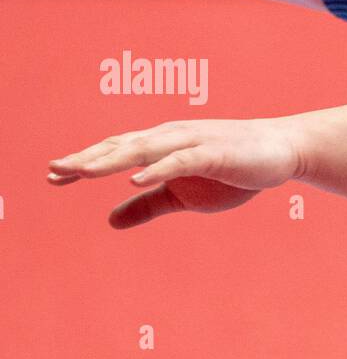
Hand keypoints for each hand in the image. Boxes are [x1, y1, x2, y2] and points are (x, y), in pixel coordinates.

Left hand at [47, 117, 304, 228]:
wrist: (281, 151)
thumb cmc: (232, 170)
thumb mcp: (184, 195)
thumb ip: (148, 205)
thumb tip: (110, 220)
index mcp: (160, 146)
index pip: (114, 152)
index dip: (84, 164)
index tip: (53, 177)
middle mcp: (169, 138)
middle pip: (120, 147)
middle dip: (87, 160)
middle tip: (54, 171)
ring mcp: (191, 142)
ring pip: (144, 149)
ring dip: (112, 160)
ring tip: (83, 172)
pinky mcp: (213, 152)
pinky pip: (180, 160)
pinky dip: (157, 168)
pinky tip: (135, 179)